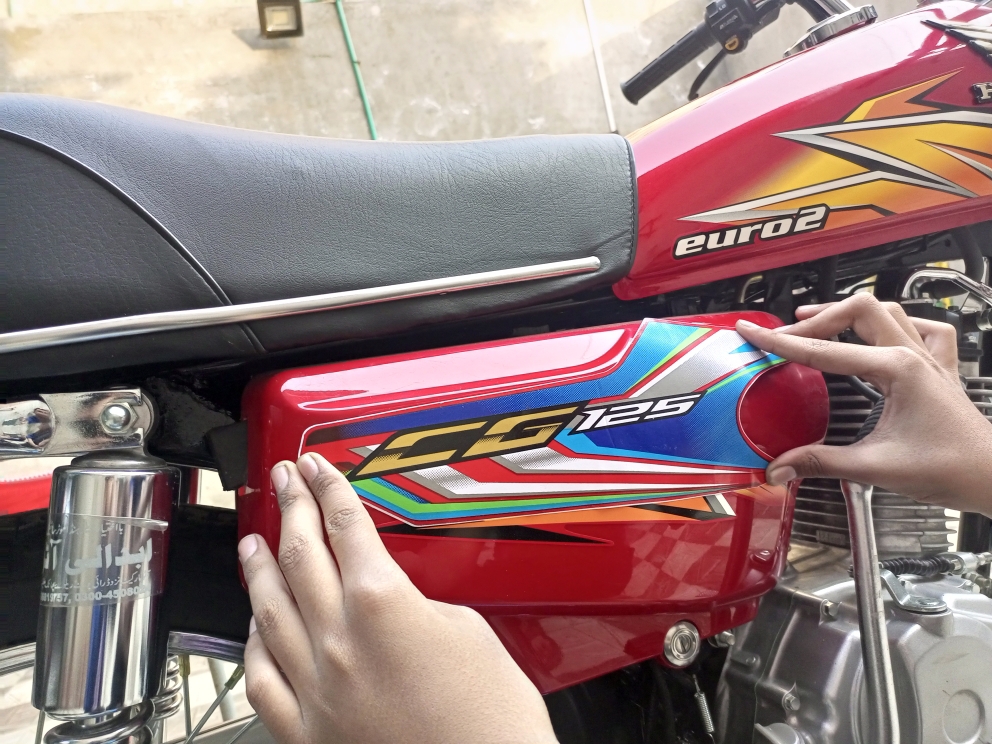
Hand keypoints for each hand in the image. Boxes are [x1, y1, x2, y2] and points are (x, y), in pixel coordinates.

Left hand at [238, 452, 558, 743]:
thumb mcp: (467, 629)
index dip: (329, 487)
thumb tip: (394, 596)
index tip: (317, 467)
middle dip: (291, 506)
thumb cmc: (492, 719)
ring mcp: (319, 686)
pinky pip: (263, 678)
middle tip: (284, 479)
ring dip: (259, 566)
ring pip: (270, 609)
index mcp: (383, 603)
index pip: (345, 525)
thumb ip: (418, 601)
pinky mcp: (309, 730)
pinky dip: (254, 644)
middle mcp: (340, 640)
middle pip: (302, 554)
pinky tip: (255, 626)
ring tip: (253, 539)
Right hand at [736, 293, 991, 516]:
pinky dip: (897, 321)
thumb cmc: (950, 469)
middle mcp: (914, 355)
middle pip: (859, 309)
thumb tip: (779, 466)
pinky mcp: (938, 370)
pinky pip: (922, 327)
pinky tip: (885, 330)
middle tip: (786, 332)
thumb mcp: (875, 467)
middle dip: (818, 316)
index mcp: (898, 369)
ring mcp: (929, 359)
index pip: (824, 351)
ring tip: (818, 319)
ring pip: (887, 310)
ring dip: (850, 312)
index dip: (782, 343)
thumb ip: (820, 462)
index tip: (755, 334)